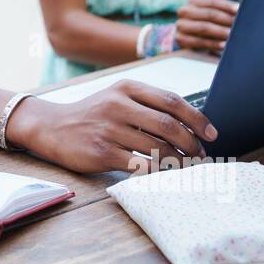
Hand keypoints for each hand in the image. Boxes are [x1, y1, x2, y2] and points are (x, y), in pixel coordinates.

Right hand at [9, 80, 216, 174]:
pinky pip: (140, 165)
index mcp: (127, 88)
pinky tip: (164, 175)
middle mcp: (118, 105)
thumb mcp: (116, 98)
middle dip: (191, 144)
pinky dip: (158, 172)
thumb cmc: (92, 115)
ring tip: (185, 167)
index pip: (172, 101)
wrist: (52, 127)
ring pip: (157, 148)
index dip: (197, 119)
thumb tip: (189, 123)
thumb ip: (147, 104)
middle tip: (199, 155)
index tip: (211, 134)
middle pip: (169, 126)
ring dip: (178, 161)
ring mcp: (109, 129)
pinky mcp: (102, 152)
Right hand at [175, 0, 238, 52]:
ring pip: (204, 27)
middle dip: (226, 19)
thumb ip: (223, 10)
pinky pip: (200, 41)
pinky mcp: (180, 39)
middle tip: (239, 25)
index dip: (227, 6)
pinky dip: (213, 43)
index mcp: (193, 2)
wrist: (188, 40)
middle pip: (209, 14)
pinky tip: (224, 45)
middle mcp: (184, 11)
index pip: (213, 2)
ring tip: (233, 35)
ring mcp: (181, 25)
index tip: (240, 10)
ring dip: (221, 32)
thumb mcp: (212, 16)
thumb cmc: (207, 25)